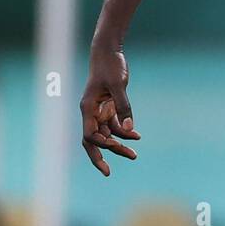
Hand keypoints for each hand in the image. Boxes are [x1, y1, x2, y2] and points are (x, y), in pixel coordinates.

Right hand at [80, 43, 139, 176]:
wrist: (109, 52)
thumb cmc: (111, 66)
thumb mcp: (119, 85)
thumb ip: (123, 106)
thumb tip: (129, 129)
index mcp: (88, 108)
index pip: (89, 134)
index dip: (100, 144)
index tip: (115, 146)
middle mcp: (91, 113)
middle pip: (92, 141)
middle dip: (99, 157)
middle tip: (108, 173)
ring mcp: (100, 111)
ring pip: (107, 135)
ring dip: (118, 146)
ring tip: (134, 156)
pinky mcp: (109, 108)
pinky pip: (116, 126)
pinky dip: (125, 132)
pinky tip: (136, 136)